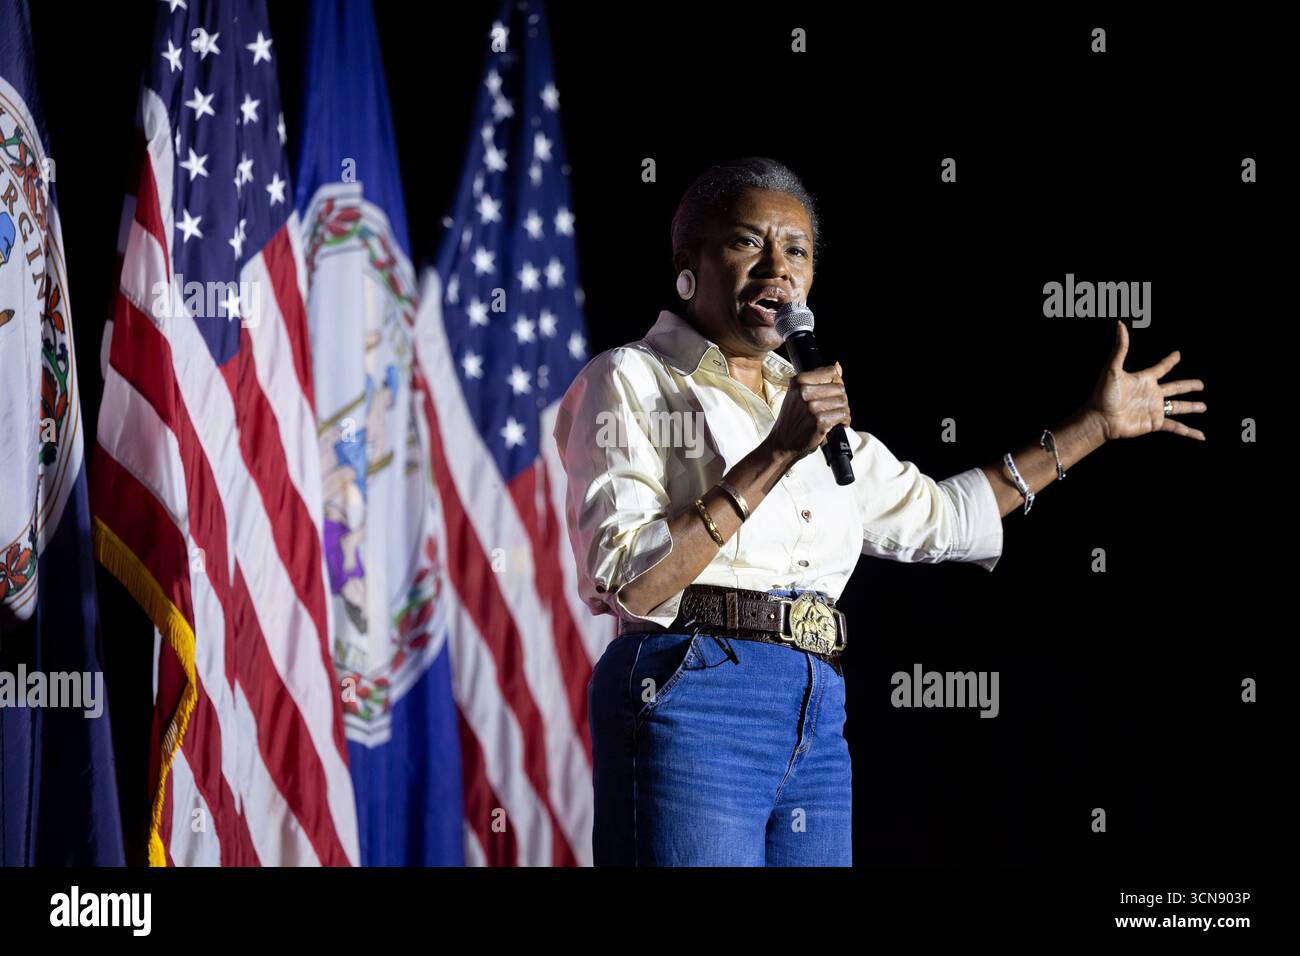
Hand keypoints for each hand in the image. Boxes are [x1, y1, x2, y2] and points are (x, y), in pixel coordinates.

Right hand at [763, 362, 851, 461]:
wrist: (782, 443)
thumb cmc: (791, 420)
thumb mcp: (798, 395)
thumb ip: (819, 379)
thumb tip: (837, 366)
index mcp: (798, 381)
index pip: (831, 372)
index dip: (836, 382)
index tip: (833, 392)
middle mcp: (804, 392)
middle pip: (839, 387)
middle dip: (841, 399)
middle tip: (833, 408)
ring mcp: (812, 407)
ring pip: (843, 402)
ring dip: (843, 411)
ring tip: (834, 417)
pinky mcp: (820, 421)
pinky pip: (843, 415)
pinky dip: (844, 421)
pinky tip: (837, 424)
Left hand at [1085, 321, 1206, 441]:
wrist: (1100, 419)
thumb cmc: (1104, 394)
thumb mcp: (1112, 369)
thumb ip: (1120, 348)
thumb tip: (1120, 324)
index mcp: (1144, 379)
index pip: (1161, 368)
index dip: (1170, 361)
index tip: (1178, 354)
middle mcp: (1152, 394)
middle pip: (1176, 387)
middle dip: (1189, 386)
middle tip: (1201, 384)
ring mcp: (1154, 409)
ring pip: (1178, 407)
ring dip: (1191, 407)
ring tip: (1204, 406)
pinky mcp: (1155, 423)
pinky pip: (1176, 427)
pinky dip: (1188, 431)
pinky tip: (1200, 435)